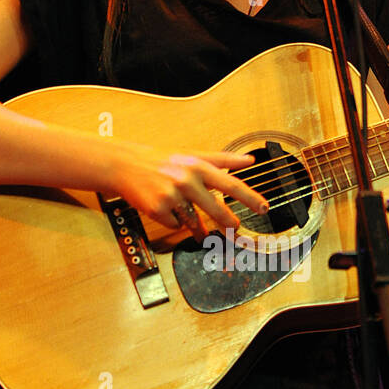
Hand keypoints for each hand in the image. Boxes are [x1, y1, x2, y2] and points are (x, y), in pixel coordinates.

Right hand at [106, 145, 268, 236]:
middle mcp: (186, 180)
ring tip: (203, 234)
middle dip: (228, 223)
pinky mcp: (158, 209)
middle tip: (236, 230)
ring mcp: (171, 196)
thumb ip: (222, 159)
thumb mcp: (192, 155)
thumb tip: (248, 160)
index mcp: (197, 166)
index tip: (264, 208)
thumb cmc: (161, 160)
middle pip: (215, 209)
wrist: (125, 165)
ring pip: (195, 222)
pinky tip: (167, 210)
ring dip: (200, 230)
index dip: (249, 198)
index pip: (230, 184)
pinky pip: (175, 225)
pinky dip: (175, 222)